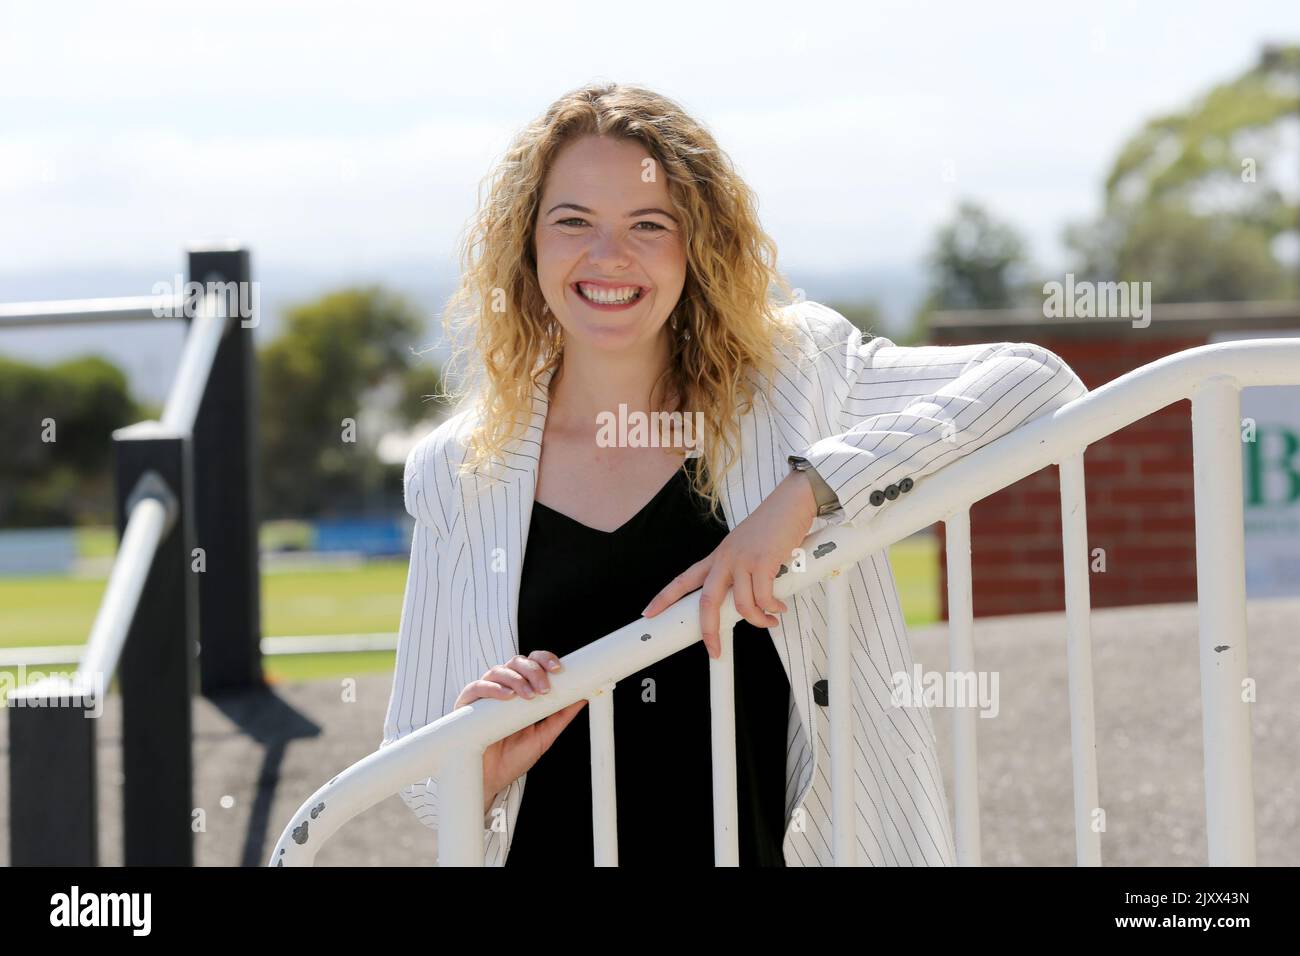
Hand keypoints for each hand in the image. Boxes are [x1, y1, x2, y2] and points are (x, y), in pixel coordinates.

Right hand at [453, 651, 586, 814]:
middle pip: (517, 662)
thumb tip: (583, 696)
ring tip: (528, 696)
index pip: (532, 664)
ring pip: (499, 671)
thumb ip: (561, 715)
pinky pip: (477, 687)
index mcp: (521, 690)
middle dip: (533, 671)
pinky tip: (506, 696)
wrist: (493, 780)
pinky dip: (493, 688)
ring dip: (516, 680)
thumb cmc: (515, 757)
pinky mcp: (466, 705)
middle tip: (544, 689)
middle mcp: (503, 688)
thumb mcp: (544, 735)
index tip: (558, 670)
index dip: (544, 660)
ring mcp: (484, 695)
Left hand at [640, 471, 818, 659]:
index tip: (649, 613)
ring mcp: (743, 560)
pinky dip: (772, 608)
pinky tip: (779, 607)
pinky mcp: (763, 561)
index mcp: (718, 557)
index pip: (684, 579)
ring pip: (742, 605)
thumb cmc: (772, 526)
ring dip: (758, 620)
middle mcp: (725, 559)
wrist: (790, 503)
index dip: (664, 598)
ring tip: (769, 619)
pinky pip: (764, 597)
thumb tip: (748, 601)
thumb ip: (740, 572)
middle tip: (714, 649)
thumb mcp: (745, 548)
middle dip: (708, 630)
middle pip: (707, 601)